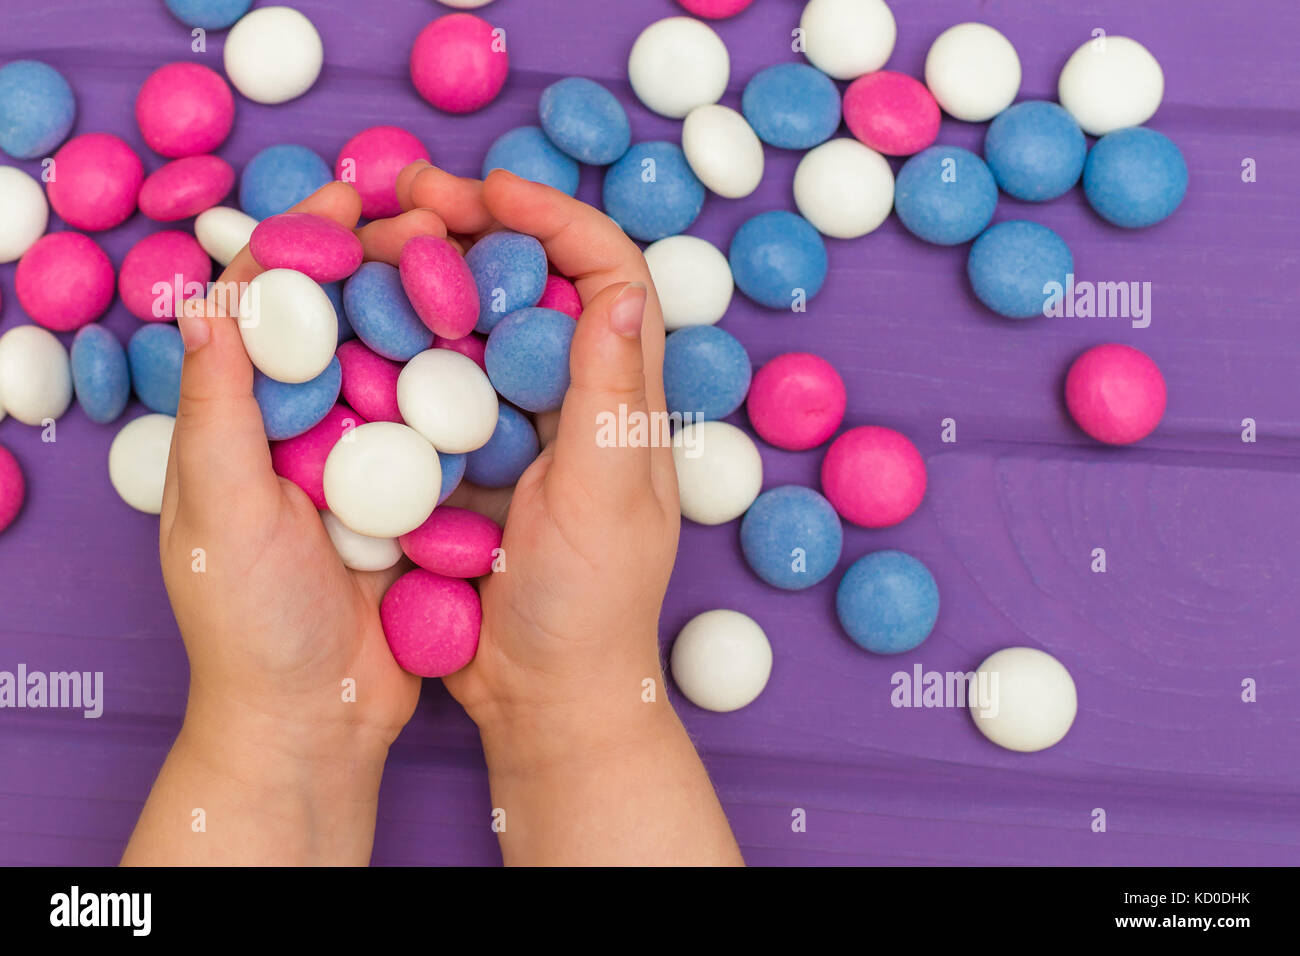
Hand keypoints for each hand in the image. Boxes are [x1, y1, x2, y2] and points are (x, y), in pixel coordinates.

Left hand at [125, 183, 426, 864]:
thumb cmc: (251, 624)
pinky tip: (505, 345)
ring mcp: (359, 463)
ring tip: (479, 262)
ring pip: (396, 364)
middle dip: (379, 263)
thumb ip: (217, 411)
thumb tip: (206, 297)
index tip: (351, 197)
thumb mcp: (221, 513)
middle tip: (436, 220)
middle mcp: (299, 432)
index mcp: (239, 426)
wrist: (320, 719)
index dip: (299, 246)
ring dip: (431, 311)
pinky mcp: (411, 495)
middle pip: (338, 322)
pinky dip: (463, 379)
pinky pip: (438, 422)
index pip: (260, 311)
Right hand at [394, 165, 741, 864]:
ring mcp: (523, 430)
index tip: (488, 191)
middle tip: (405, 197)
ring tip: (370, 242)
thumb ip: (611, 398)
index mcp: (624, 400)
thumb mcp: (606, 499)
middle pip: (536, 283)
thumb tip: (619, 293)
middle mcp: (577, 401)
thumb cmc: (588, 608)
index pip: (610, 275)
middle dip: (478, 226)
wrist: (543, 697)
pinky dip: (403, 343)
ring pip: (481, 325)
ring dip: (433, 275)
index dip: (557, 218)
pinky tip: (356, 323)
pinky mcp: (476, 461)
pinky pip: (439, 382)